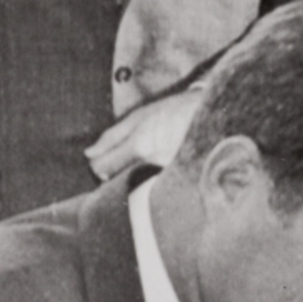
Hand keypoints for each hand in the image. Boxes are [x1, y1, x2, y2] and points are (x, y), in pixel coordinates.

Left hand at [84, 87, 203, 182]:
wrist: (213, 114)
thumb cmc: (173, 111)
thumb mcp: (140, 116)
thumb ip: (112, 136)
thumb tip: (89, 154)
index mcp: (141, 145)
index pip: (102, 168)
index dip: (97, 165)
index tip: (102, 159)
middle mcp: (153, 164)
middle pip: (116, 183)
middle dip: (114, 175)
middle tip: (124, 160)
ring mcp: (167, 176)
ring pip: (134, 187)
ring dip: (132, 178)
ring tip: (144, 161)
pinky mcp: (177, 184)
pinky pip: (152, 189)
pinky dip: (149, 182)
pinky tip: (157, 167)